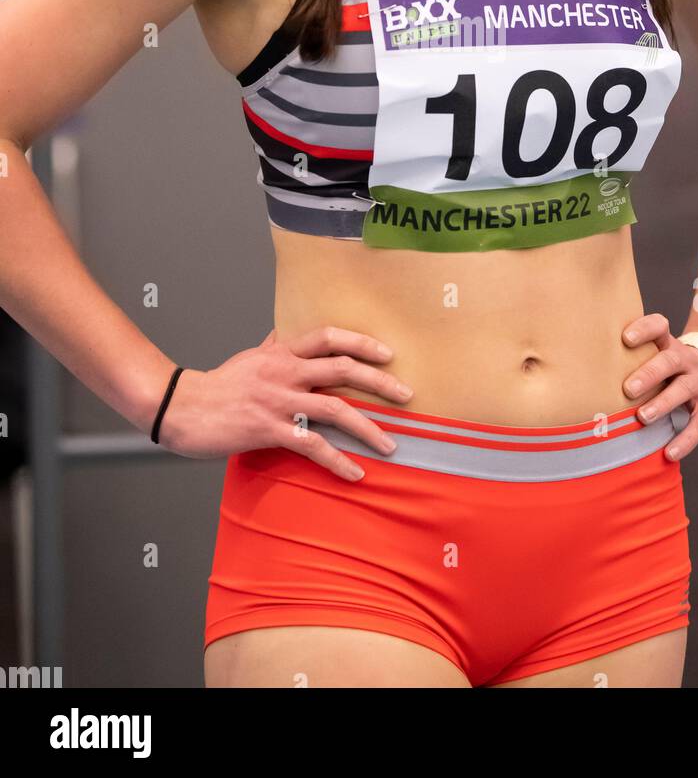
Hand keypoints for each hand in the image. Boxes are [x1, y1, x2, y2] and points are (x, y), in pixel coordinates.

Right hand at [157, 326, 413, 479]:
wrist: (181, 407)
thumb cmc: (216, 385)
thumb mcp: (249, 357)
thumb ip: (271, 346)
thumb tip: (282, 333)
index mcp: (282, 352)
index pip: (329, 337)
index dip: (361, 342)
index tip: (388, 353)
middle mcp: (285, 371)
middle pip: (343, 369)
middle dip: (380, 382)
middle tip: (407, 395)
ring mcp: (278, 401)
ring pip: (335, 409)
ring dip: (368, 428)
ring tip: (391, 444)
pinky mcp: (269, 430)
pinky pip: (312, 446)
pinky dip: (338, 461)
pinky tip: (356, 473)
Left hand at [621, 312, 697, 459]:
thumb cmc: (674, 369)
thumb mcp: (659, 356)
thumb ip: (633, 360)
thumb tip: (585, 373)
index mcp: (669, 344)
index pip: (659, 327)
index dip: (644, 329)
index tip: (625, 338)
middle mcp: (687, 359)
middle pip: (670, 360)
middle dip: (649, 374)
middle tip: (628, 389)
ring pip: (684, 389)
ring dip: (663, 403)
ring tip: (643, 417)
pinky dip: (685, 440)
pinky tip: (669, 452)